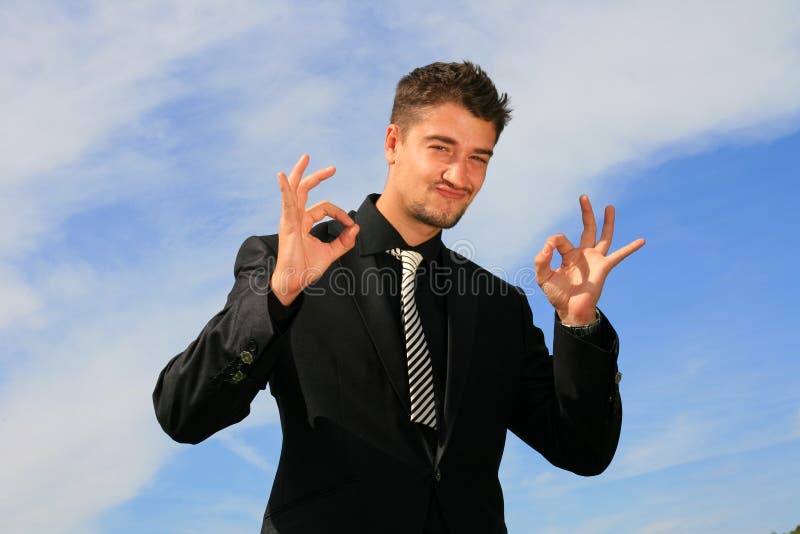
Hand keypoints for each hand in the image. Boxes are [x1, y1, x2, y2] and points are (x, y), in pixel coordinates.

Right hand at [270, 154, 359, 304]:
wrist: (294, 281)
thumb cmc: (306, 268)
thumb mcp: (330, 253)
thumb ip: (344, 241)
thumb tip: (356, 228)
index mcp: (304, 221)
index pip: (325, 208)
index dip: (340, 214)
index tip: (351, 228)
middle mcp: (295, 217)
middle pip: (304, 189)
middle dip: (317, 176)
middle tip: (333, 168)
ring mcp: (289, 219)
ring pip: (295, 190)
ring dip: (301, 172)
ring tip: (306, 157)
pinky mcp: (287, 225)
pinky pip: (286, 203)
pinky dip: (284, 189)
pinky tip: (281, 177)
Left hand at [534, 195, 644, 325]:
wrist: (571, 310)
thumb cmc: (557, 295)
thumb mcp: (543, 276)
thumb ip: (541, 259)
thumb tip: (550, 243)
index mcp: (568, 255)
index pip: (560, 239)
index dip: (552, 242)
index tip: (548, 250)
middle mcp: (583, 254)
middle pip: (587, 228)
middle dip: (586, 213)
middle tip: (583, 197)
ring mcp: (595, 260)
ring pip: (603, 236)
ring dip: (607, 222)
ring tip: (609, 207)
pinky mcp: (604, 267)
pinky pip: (619, 255)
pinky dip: (630, 248)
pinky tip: (641, 240)